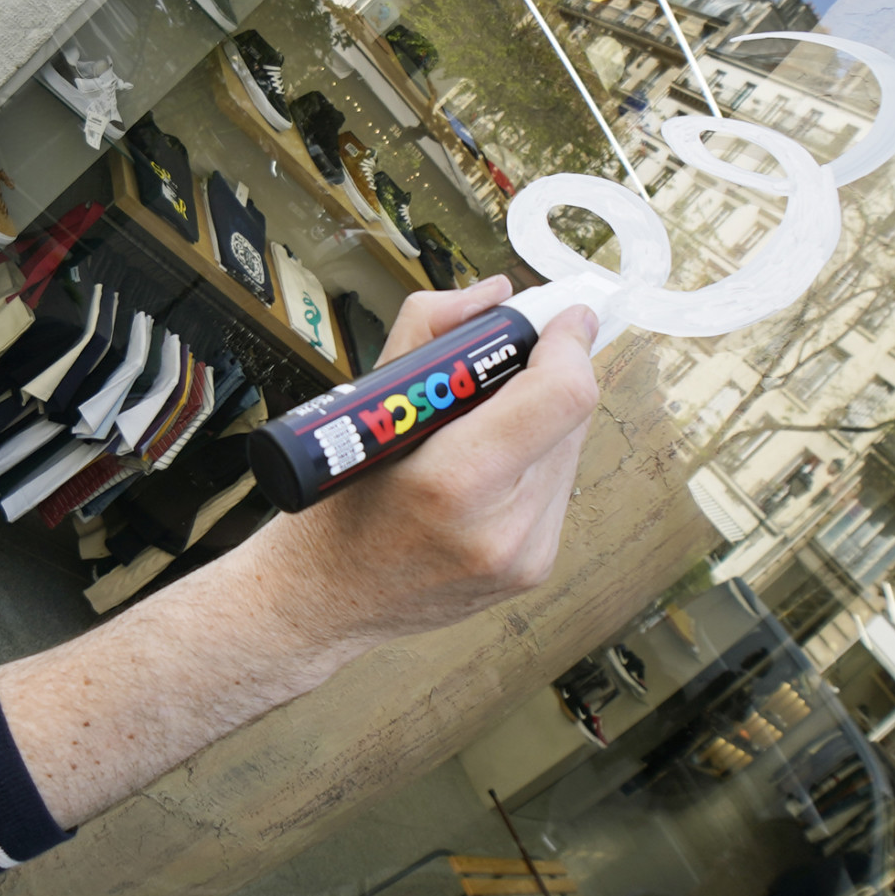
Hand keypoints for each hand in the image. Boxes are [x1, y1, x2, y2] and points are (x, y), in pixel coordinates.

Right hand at [252, 275, 600, 651]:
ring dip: (544, 419)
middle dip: (549, 375)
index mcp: (454, 483)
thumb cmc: (334, 504)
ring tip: (483, 421)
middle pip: (570, 417)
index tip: (564, 318)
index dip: (570, 346)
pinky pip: (558, 490)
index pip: (560, 397)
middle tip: (510, 357)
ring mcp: (525, 557)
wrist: (323, 602)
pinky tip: (489, 466)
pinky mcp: (536, 570)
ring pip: (571, 451)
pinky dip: (535, 462)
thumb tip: (495, 293)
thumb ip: (430, 330)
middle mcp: (502, 528)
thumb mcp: (361, 405)